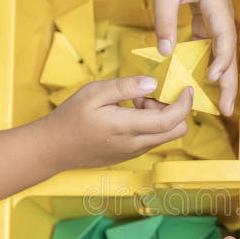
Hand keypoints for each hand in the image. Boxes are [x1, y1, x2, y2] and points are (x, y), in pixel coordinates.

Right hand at [36, 77, 191, 170]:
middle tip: (151, 95)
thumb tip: (153, 83)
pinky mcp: (129, 155)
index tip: (186, 87)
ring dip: (160, 117)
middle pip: (176, 131)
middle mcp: (135, 144)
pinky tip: (128, 114)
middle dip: (174, 110)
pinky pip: (151, 140)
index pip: (171, 120)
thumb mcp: (94, 93)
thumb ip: (126, 87)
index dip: (184, 103)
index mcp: (127, 127)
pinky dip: (149, 125)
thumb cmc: (70, 118)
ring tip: (133, 103)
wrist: (53, 148)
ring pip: (165, 136)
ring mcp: (133, 152)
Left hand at [154, 0, 237, 115]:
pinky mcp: (209, 26)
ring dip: (222, 81)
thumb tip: (165, 53)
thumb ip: (165, 20)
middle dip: (229, 84)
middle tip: (227, 110)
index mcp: (219, 7)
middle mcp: (224, 18)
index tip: (211, 77)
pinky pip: (212, 51)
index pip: (225, 39)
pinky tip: (203, 86)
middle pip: (230, 55)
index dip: (220, 60)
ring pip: (224, 56)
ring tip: (221, 106)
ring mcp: (218, 23)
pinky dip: (210, 68)